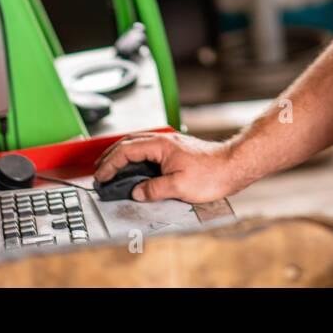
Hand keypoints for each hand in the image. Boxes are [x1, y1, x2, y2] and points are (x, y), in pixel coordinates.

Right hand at [93, 131, 248, 203]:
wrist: (234, 165)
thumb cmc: (212, 174)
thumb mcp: (180, 187)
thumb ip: (154, 189)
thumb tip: (136, 192)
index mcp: (161, 145)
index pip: (126, 151)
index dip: (110, 164)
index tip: (101, 176)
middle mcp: (164, 140)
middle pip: (129, 142)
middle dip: (111, 155)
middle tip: (99, 169)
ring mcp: (171, 144)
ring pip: (139, 143)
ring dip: (123, 153)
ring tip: (113, 167)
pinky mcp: (177, 149)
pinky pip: (149, 148)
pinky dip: (137, 155)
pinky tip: (137, 167)